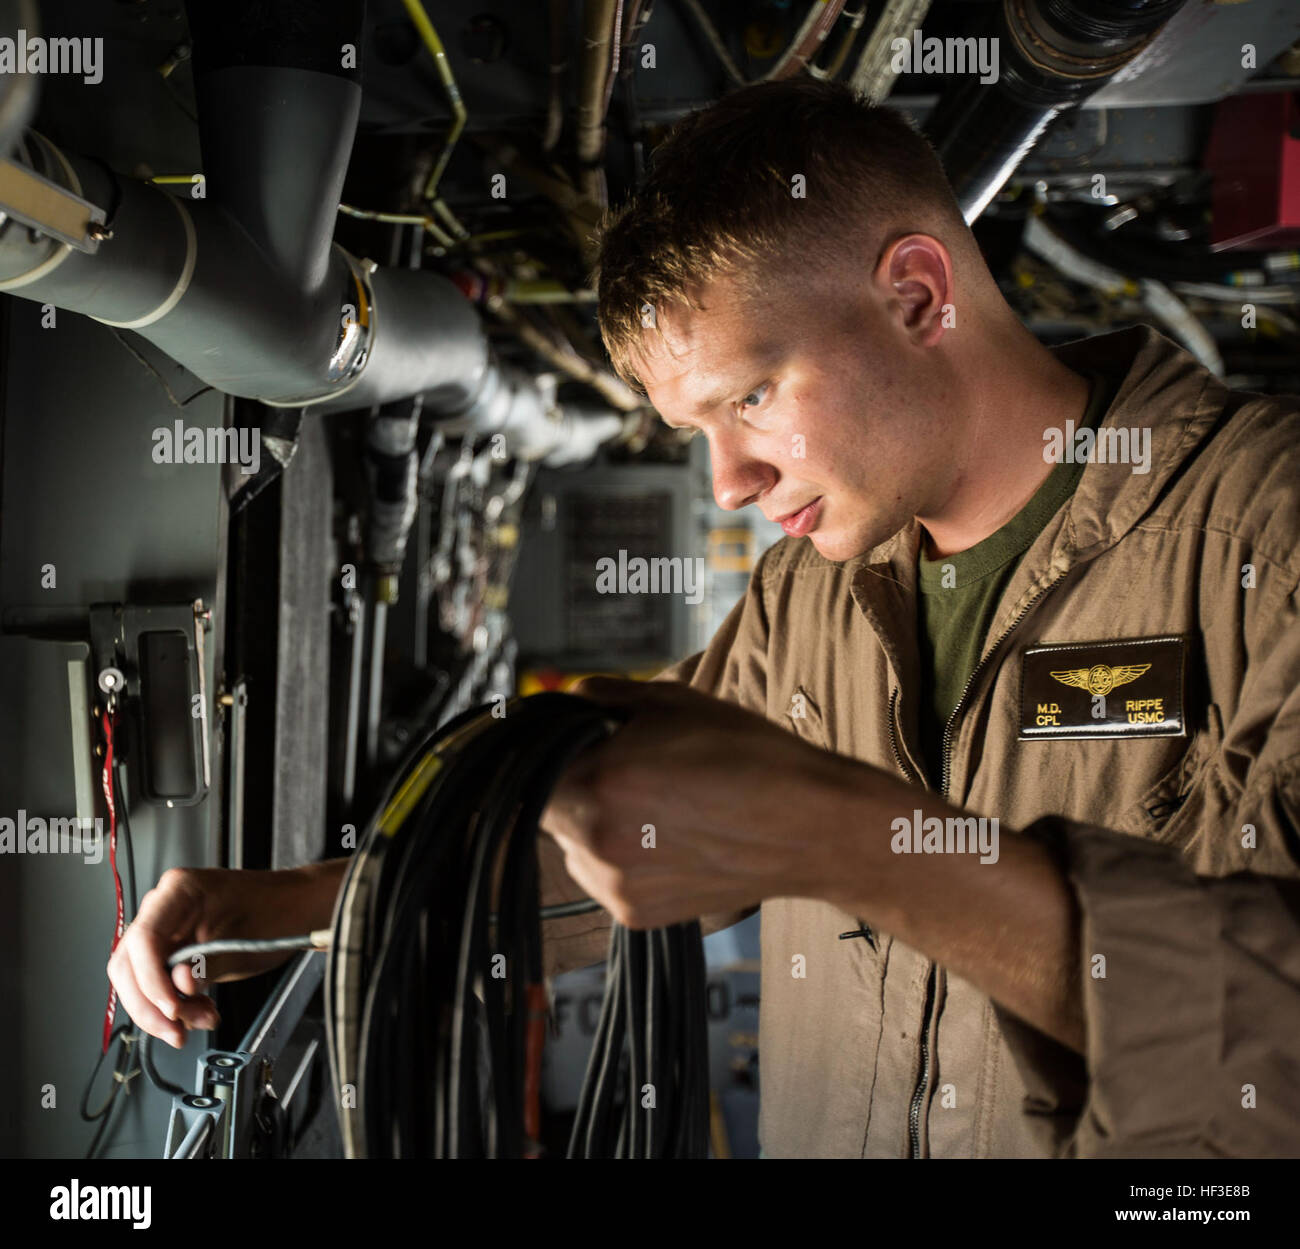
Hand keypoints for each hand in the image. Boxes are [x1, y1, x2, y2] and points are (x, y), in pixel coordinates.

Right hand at [106, 862, 340, 1047]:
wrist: (298, 909)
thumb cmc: (278, 912)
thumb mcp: (242, 945)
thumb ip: (205, 966)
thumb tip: (178, 987)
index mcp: (178, 891)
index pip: (143, 940)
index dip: (151, 981)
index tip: (172, 1008)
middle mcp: (165, 907)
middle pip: (131, 964)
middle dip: (152, 1004)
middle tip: (177, 1030)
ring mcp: (169, 927)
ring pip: (142, 978)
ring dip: (166, 1008)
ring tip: (201, 1019)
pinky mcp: (177, 947)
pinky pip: (161, 980)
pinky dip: (177, 1002)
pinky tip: (201, 1012)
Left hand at [540, 677, 865, 927]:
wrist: (809, 827)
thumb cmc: (748, 756)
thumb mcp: (671, 701)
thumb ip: (601, 696)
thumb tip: (566, 700)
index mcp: (598, 779)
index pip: (532, 764)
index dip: (553, 750)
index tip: (579, 745)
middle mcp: (596, 840)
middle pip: (551, 807)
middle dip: (578, 786)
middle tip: (631, 772)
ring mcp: (613, 885)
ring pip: (574, 846)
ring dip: (597, 826)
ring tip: (661, 810)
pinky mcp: (633, 916)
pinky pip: (604, 878)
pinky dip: (623, 860)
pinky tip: (672, 840)